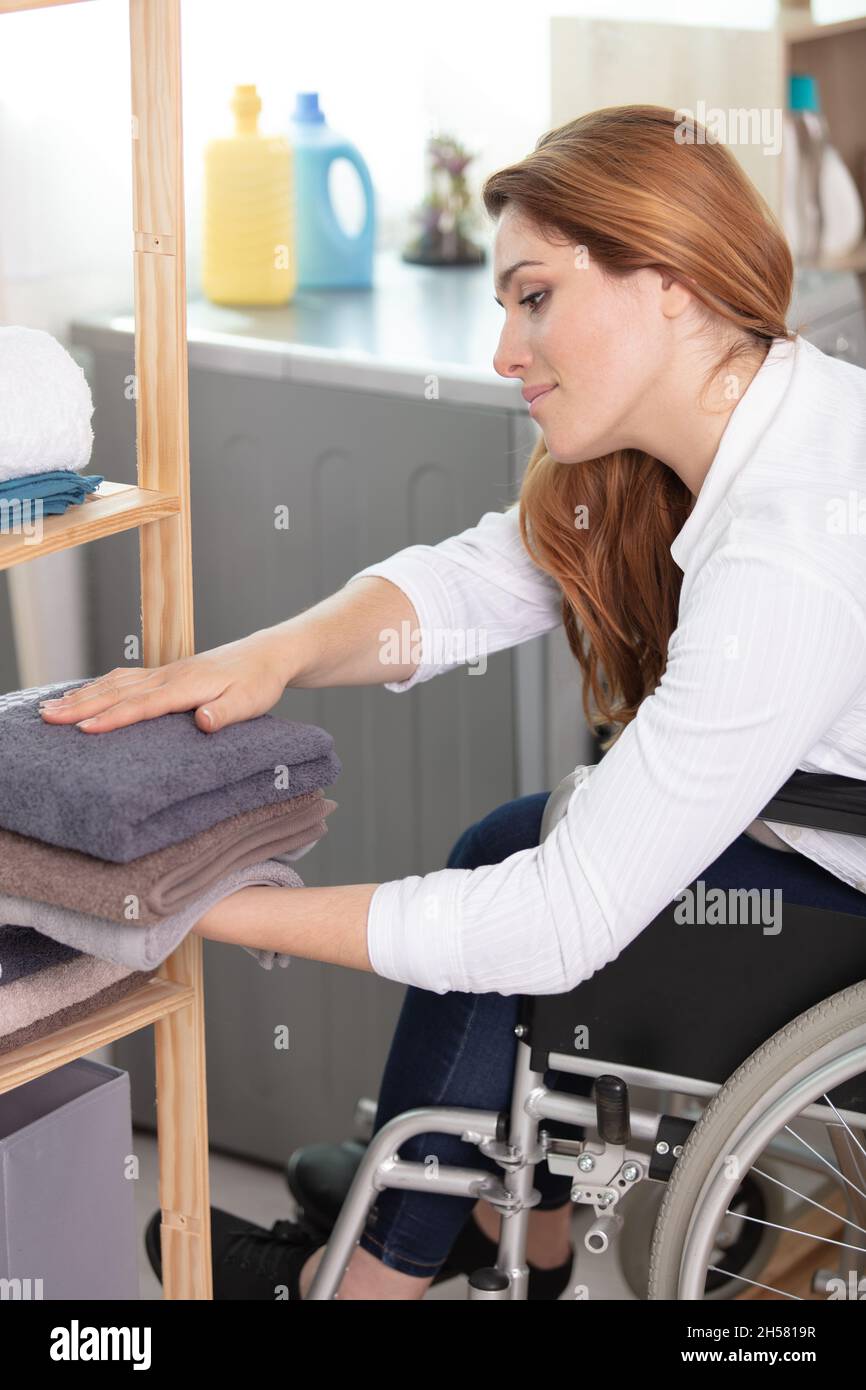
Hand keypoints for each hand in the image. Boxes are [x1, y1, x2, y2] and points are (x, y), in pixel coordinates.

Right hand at [37, 633, 290, 734]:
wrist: (267, 654)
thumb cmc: (259, 682)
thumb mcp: (250, 702)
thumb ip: (225, 713)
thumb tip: (202, 722)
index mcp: (185, 686)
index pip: (142, 705)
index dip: (112, 718)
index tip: (83, 729)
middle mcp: (168, 676)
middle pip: (117, 691)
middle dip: (80, 705)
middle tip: (46, 717)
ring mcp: (164, 672)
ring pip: (115, 682)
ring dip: (82, 694)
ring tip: (50, 706)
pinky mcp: (165, 672)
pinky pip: (124, 677)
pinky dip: (99, 684)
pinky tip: (84, 691)